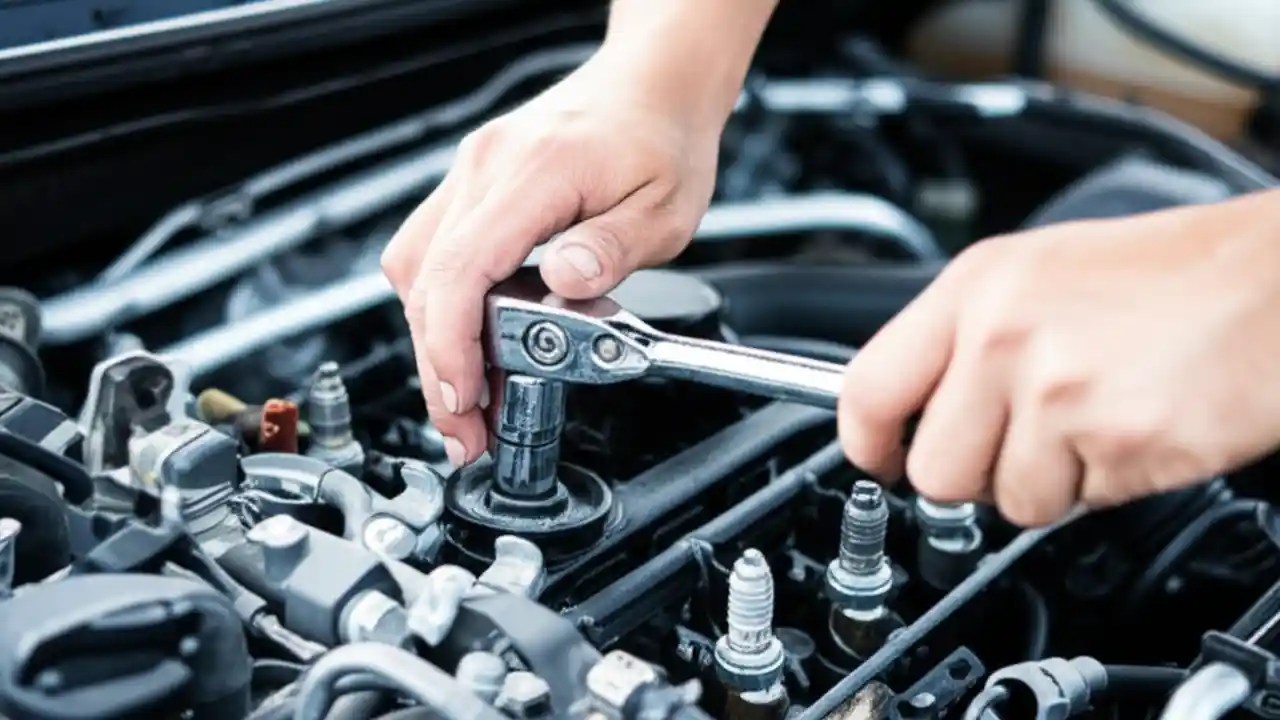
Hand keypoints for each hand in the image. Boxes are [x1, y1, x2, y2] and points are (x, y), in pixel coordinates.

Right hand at [381, 50, 721, 465]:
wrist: (653, 84)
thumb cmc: (662, 140)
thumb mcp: (665, 209)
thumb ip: (611, 251)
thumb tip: (564, 288)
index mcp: (535, 172)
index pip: (463, 268)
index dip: (452, 344)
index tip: (465, 398)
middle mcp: (488, 166)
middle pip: (426, 280)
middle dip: (438, 365)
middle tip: (466, 428)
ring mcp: (472, 172)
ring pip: (415, 267)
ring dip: (432, 337)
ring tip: (468, 394)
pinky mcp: (473, 184)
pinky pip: (431, 249)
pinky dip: (441, 304)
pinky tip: (469, 340)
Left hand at [838, 189, 1279, 525]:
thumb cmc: (1178, 274)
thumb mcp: (1040, 272)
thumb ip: (967, 336)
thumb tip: (914, 405)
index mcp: (976, 287)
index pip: (866, 390)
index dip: (867, 444)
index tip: (881, 461)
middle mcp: (1003, 335)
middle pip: (933, 470)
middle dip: (974, 476)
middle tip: (1024, 445)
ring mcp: (1058, 392)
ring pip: (1006, 501)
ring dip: (1049, 483)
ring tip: (1096, 423)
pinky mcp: (1117, 442)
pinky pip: (1077, 505)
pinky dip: (1105, 486)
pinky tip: (1135, 430)